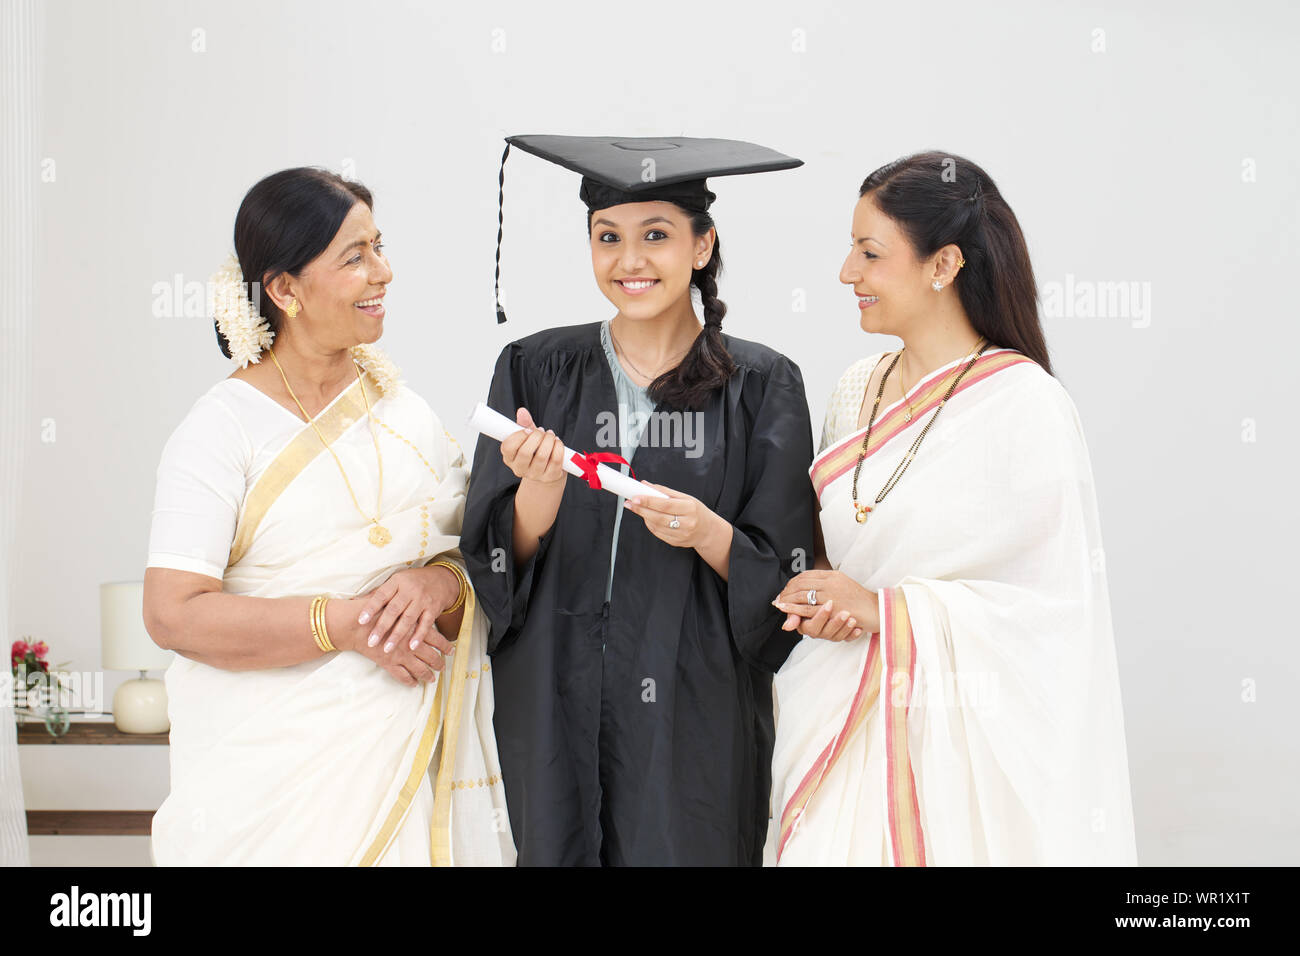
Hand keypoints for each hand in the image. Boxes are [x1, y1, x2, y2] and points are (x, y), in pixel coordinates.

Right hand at [326, 596, 446, 686]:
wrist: (354, 624)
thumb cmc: (374, 611)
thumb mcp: (395, 604)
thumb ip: (406, 607)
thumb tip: (415, 601)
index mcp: (415, 628)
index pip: (436, 639)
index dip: (445, 646)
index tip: (451, 650)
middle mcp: (410, 643)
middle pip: (431, 656)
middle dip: (439, 663)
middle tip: (443, 667)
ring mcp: (400, 655)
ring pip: (419, 669)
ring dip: (427, 675)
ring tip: (432, 679)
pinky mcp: (388, 663)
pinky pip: (402, 676)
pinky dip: (409, 681)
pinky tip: (414, 683)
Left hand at [356, 566, 460, 677]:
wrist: (442, 579)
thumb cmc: (412, 582)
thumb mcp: (396, 581)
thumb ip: (379, 593)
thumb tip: (355, 601)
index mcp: (397, 582)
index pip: (381, 595)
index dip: (371, 608)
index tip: (360, 621)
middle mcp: (410, 590)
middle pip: (393, 610)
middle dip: (381, 627)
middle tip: (371, 642)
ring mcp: (422, 600)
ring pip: (408, 619)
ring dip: (397, 635)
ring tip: (387, 649)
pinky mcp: (433, 609)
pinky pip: (425, 624)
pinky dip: (419, 636)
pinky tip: (411, 647)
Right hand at [501, 408, 565, 484]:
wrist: (549, 469)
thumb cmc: (535, 449)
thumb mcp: (528, 436)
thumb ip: (524, 423)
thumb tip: (522, 411)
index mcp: (510, 458)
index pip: (507, 447)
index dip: (518, 436)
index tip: (528, 430)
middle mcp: (520, 469)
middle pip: (525, 452)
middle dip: (536, 437)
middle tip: (542, 431)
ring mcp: (535, 475)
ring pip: (542, 456)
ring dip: (549, 440)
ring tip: (550, 435)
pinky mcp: (550, 477)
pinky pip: (556, 460)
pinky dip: (558, 447)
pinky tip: (557, 442)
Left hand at [624, 482, 727, 550]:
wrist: (707, 531)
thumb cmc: (696, 511)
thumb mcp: (685, 497)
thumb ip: (665, 491)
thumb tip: (646, 485)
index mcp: (690, 508)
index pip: (666, 505)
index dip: (649, 501)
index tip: (635, 497)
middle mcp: (687, 523)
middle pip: (659, 517)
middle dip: (641, 509)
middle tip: (629, 502)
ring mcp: (681, 535)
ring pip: (656, 526)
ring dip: (643, 516)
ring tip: (636, 508)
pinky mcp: (676, 542)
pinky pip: (658, 533)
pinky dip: (650, 525)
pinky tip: (647, 518)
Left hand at [771, 571, 877, 642]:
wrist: (876, 610)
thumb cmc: (860, 601)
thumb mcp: (843, 587)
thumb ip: (826, 586)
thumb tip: (812, 590)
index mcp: (832, 575)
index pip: (806, 575)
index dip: (793, 583)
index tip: (786, 590)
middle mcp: (830, 581)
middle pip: (800, 583)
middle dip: (787, 591)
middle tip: (778, 599)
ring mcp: (830, 593)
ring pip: (801, 594)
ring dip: (787, 599)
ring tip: (779, 604)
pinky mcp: (831, 607)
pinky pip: (806, 607)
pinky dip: (793, 608)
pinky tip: (785, 610)